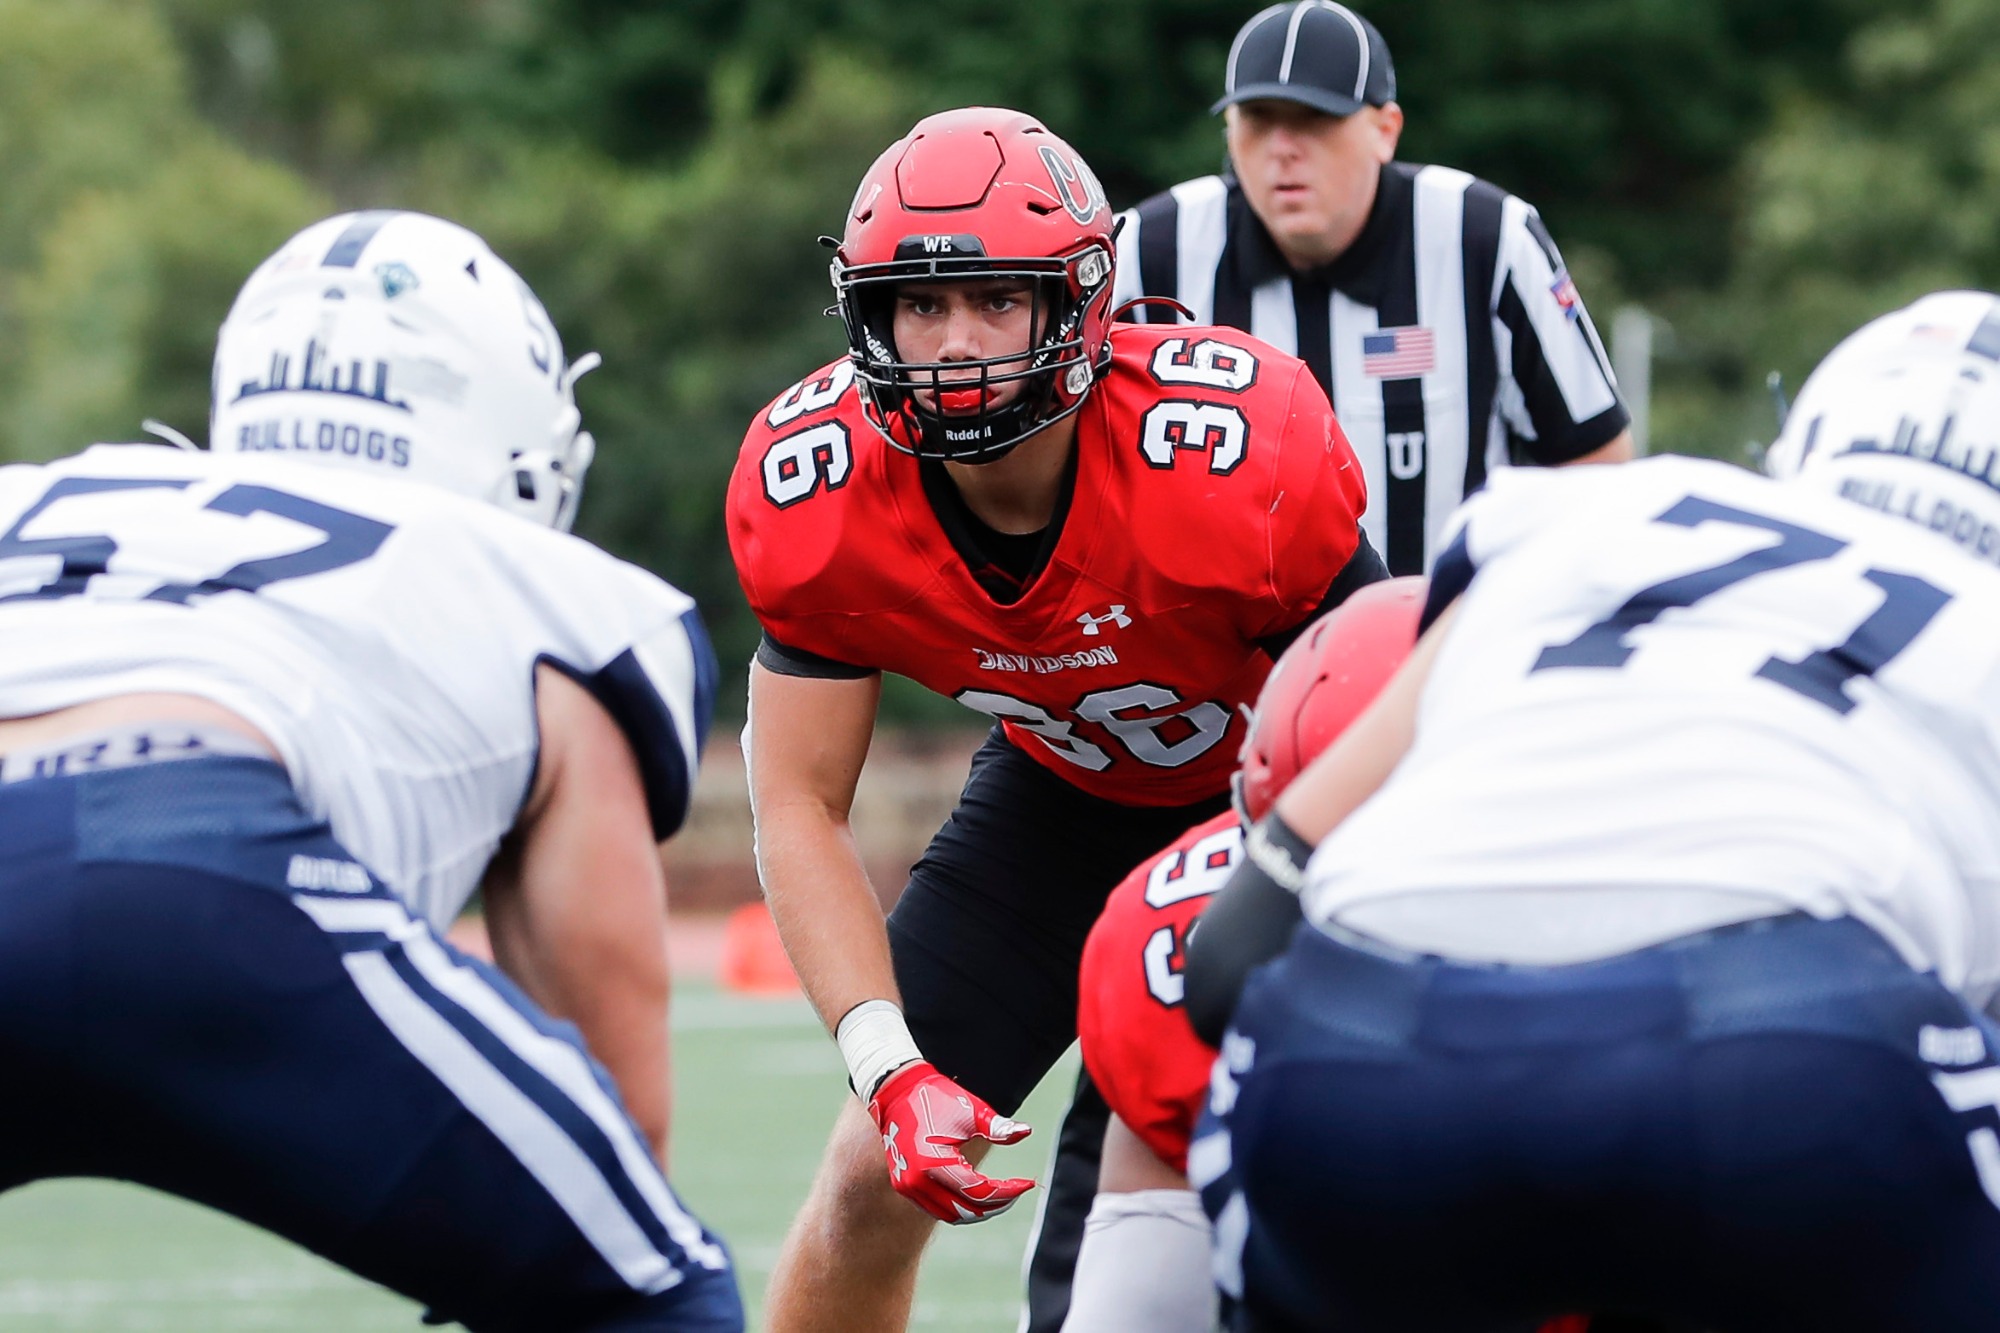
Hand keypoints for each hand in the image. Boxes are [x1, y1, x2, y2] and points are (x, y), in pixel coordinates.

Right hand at [865, 1061, 1034, 1222]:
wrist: (897, 1092)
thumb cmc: (937, 1098)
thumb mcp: (971, 1110)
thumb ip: (998, 1126)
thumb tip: (1026, 1132)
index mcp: (932, 1162)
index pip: (977, 1192)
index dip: (1007, 1192)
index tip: (1026, 1183)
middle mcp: (916, 1181)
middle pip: (964, 1211)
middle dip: (995, 1205)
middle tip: (1015, 1191)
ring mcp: (907, 1186)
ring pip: (950, 1215)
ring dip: (977, 1211)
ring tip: (999, 1196)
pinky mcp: (904, 1185)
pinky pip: (936, 1208)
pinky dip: (959, 1207)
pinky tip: (976, 1194)